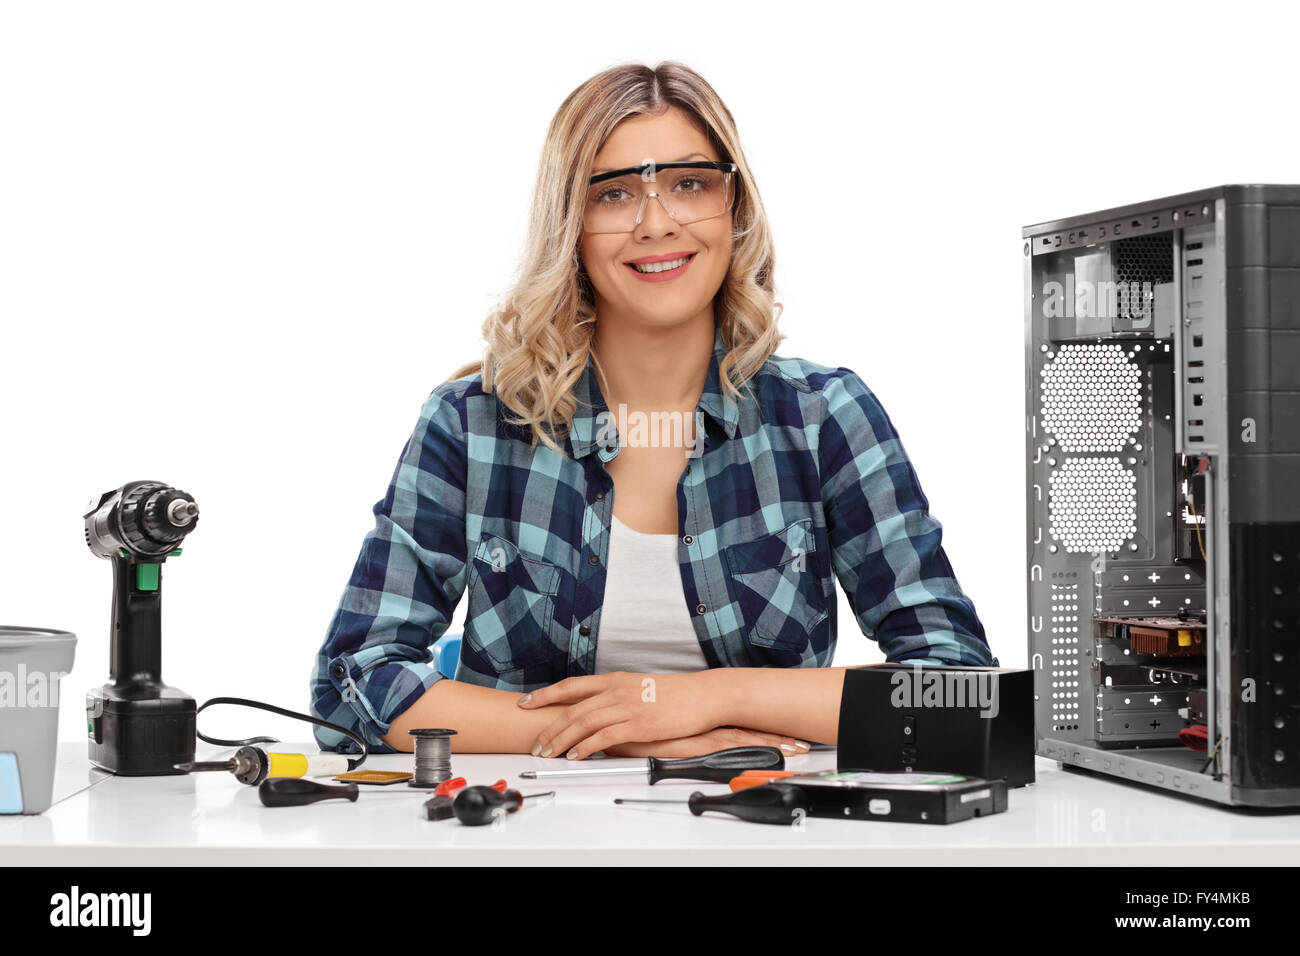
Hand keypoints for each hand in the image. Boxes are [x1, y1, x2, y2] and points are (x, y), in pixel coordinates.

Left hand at [518, 670, 727, 759]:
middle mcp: (616, 691)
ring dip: (561, 740)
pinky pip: (604, 737)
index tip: (526, 702)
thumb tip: (599, 711)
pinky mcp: (638, 725)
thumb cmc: (676, 694)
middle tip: (535, 744)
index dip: (545, 694)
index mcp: (615, 680)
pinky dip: (586, 747)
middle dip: (549, 727)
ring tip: (548, 753)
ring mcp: (627, 707)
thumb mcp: (640, 687)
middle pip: (572, 709)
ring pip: (583, 723)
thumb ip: (617, 696)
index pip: (571, 686)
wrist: (704, 695)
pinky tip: (576, 755)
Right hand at [601, 727, 810, 758]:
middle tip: (802, 743)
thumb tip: (694, 735)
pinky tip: (765, 753)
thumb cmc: (644, 727)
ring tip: (796, 749)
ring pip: (746, 739)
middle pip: (750, 730)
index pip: (742, 723)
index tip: (786, 732)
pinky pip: (730, 748)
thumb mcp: (669, 730)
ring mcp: (705, 734)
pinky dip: (751, 750)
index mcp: (706, 720)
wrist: (627, 725)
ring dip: (772, 743)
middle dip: (777, 736)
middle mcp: (709, 725)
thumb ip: (685, 733)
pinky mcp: (697, 745)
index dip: (765, 727)